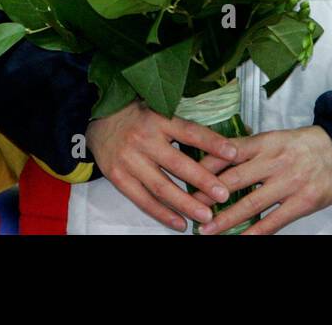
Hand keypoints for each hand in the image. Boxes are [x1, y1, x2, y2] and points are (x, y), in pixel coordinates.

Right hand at [86, 100, 238, 231]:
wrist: (98, 121)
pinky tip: (180, 223)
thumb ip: (183, 126)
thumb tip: (221, 142)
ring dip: (185, 204)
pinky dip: (162, 214)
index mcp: (158, 119)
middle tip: (223, 195)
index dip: (212, 143)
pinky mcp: (118, 177)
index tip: (233, 154)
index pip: (190, 131)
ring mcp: (129, 160)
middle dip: (203, 181)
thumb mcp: (159, 110)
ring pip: (161, 187)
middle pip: (177, 163)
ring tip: (206, 215)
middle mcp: (144, 139)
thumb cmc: (137, 116)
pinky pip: (143, 200)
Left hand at [198, 126, 331, 235]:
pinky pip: (274, 221)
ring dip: (225, 219)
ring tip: (206, 230)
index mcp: (265, 143)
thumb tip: (216, 160)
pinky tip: (240, 240)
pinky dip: (255, 233)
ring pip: (251, 204)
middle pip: (234, 179)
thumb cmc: (303, 145)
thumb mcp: (275, 138)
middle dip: (208, 195)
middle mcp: (274, 161)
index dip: (206, 166)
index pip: (229, 152)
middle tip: (188, 207)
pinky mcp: (303, 202)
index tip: (186, 177)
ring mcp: (289, 182)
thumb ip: (249, 149)